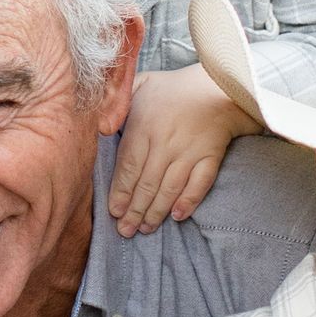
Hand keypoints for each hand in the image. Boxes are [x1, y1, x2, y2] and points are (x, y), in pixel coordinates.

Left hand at [107, 64, 250, 236]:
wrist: (218, 85)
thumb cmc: (173, 88)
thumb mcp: (139, 86)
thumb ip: (117, 103)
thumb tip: (97, 122)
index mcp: (144, 127)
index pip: (128, 167)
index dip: (121, 193)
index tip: (114, 212)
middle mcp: (165, 143)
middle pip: (147, 184)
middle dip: (134, 211)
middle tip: (126, 231)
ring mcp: (189, 152)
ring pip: (170, 189)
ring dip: (157, 212)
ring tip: (146, 228)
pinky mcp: (211, 157)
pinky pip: (200, 184)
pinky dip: (189, 201)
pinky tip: (178, 216)